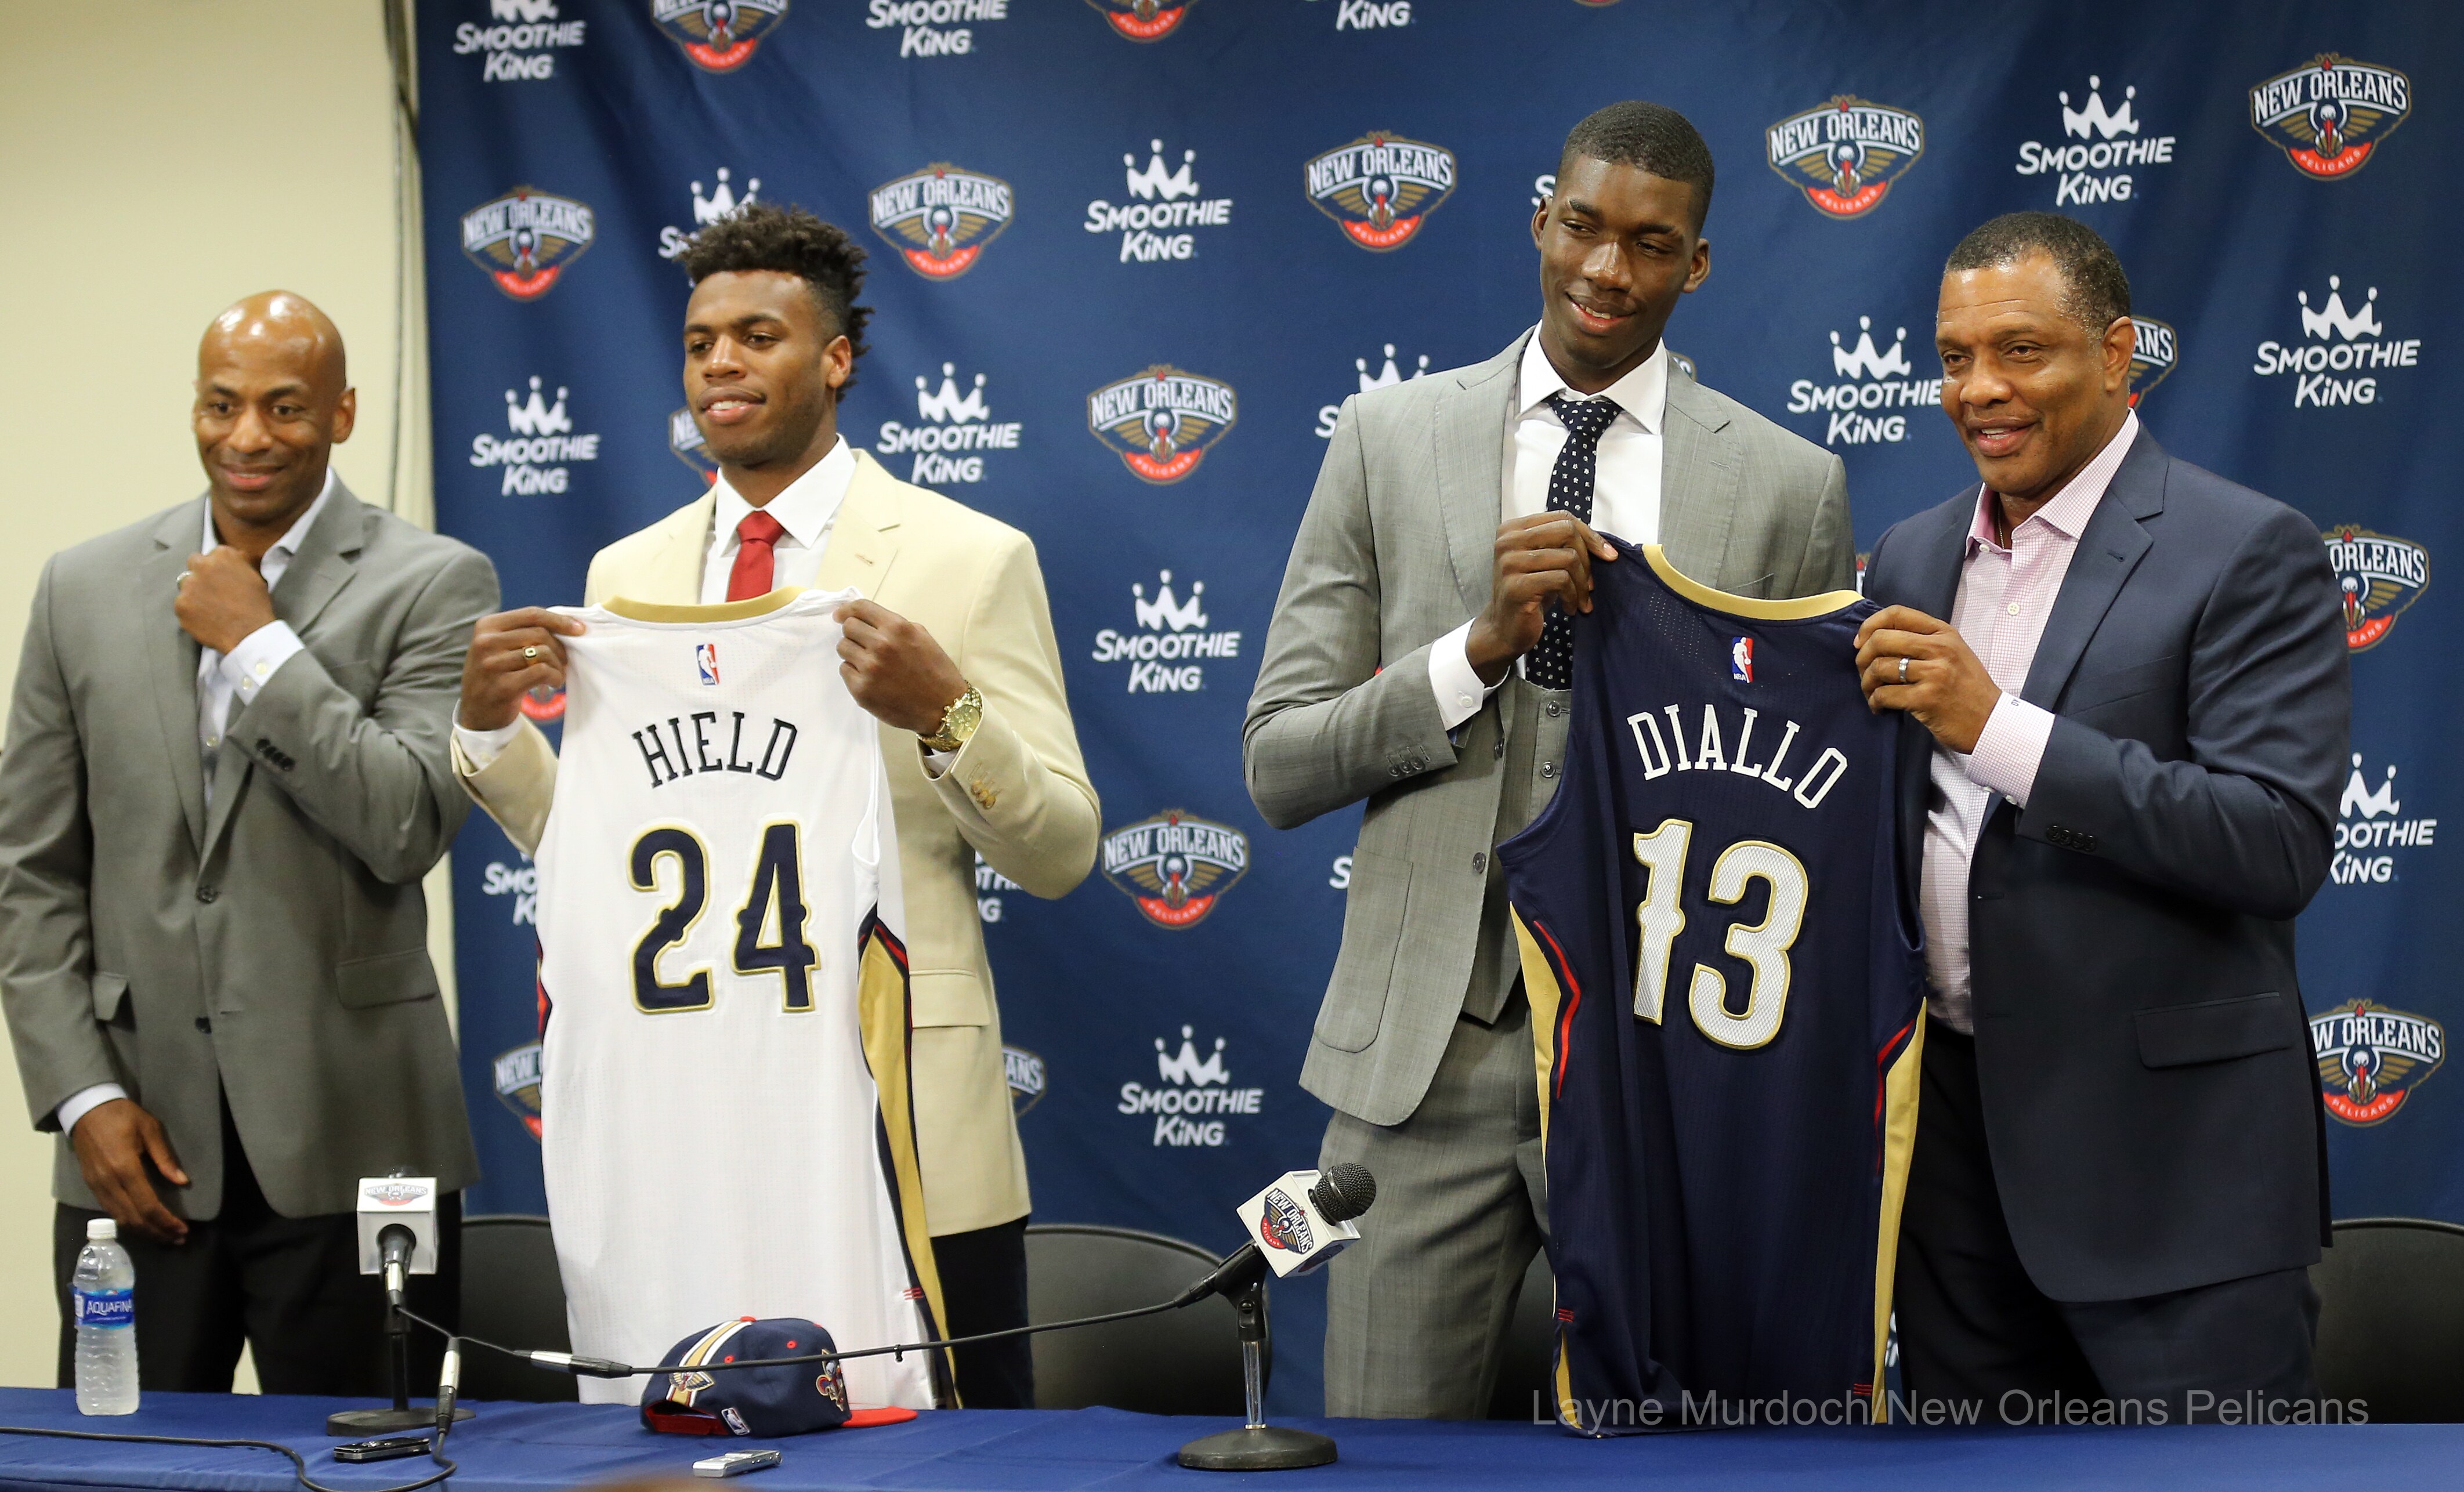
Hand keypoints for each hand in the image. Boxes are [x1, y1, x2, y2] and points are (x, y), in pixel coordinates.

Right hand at [69, 1099, 188, 1245]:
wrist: (87, 1109)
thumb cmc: (123, 1115)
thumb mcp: (150, 1129)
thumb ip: (165, 1158)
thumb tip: (183, 1182)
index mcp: (126, 1168)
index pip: (148, 1205)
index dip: (166, 1222)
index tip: (183, 1230)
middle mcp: (109, 1183)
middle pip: (134, 1218)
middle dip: (157, 1232)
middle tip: (178, 1238)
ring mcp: (97, 1186)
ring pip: (121, 1218)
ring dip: (143, 1231)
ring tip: (165, 1236)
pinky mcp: (92, 1186)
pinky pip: (111, 1211)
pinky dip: (128, 1222)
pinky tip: (143, 1224)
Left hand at [174, 547, 276, 654]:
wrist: (249, 634)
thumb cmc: (256, 606)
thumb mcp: (254, 577)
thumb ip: (239, 563)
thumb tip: (234, 556)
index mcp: (223, 556)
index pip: (213, 554)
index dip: (218, 566)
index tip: (222, 577)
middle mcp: (202, 566)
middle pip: (194, 562)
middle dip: (201, 572)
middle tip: (212, 589)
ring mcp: (188, 586)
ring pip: (185, 584)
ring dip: (194, 591)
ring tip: (209, 606)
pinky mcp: (180, 605)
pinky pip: (182, 605)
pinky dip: (190, 611)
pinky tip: (205, 618)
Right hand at [460, 608, 586, 731]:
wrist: (476, 711)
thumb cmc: (496, 674)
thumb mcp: (499, 646)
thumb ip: (523, 632)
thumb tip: (567, 624)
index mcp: (487, 626)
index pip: (531, 614)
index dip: (559, 620)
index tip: (579, 628)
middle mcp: (486, 642)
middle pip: (540, 633)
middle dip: (560, 647)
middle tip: (565, 661)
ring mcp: (492, 664)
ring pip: (543, 653)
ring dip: (558, 665)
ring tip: (557, 674)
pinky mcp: (503, 686)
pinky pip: (541, 672)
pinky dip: (555, 677)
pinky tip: (554, 683)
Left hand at [836, 598, 967, 735]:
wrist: (943, 707)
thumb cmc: (936, 672)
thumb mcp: (922, 637)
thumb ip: (894, 626)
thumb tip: (868, 622)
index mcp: (897, 628)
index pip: (860, 608)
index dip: (847, 609)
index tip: (840, 615)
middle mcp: (881, 645)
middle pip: (848, 627)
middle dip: (853, 633)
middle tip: (863, 643)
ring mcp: (869, 668)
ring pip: (843, 648)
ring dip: (853, 652)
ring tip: (870, 663)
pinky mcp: (861, 689)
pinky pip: (844, 671)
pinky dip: (854, 672)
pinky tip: (871, 678)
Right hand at [1465, 514, 1619, 684]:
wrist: (1505, 629)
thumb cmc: (1530, 593)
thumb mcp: (1545, 562)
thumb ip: (1563, 545)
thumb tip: (1604, 546)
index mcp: (1513, 529)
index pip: (1562, 517)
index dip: (1590, 535)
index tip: (1608, 555)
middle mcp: (1508, 541)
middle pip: (1566, 532)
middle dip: (1587, 559)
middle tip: (1589, 584)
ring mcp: (1510, 563)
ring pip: (1568, 558)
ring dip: (1581, 584)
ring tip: (1581, 600)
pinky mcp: (1517, 586)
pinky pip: (1561, 580)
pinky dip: (1573, 596)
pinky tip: (1570, 608)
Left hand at [1854, 605, 2001, 752]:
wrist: (1990, 721)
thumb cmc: (1967, 689)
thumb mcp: (1953, 653)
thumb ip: (1922, 641)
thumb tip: (1875, 638)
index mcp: (1943, 632)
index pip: (1896, 613)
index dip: (1870, 625)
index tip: (1860, 642)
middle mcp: (1940, 648)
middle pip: (1881, 639)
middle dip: (1862, 657)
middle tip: (1863, 672)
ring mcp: (1934, 673)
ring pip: (1879, 667)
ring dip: (1866, 683)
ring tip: (1871, 693)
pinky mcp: (1927, 699)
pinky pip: (1885, 694)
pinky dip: (1875, 702)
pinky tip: (1879, 707)